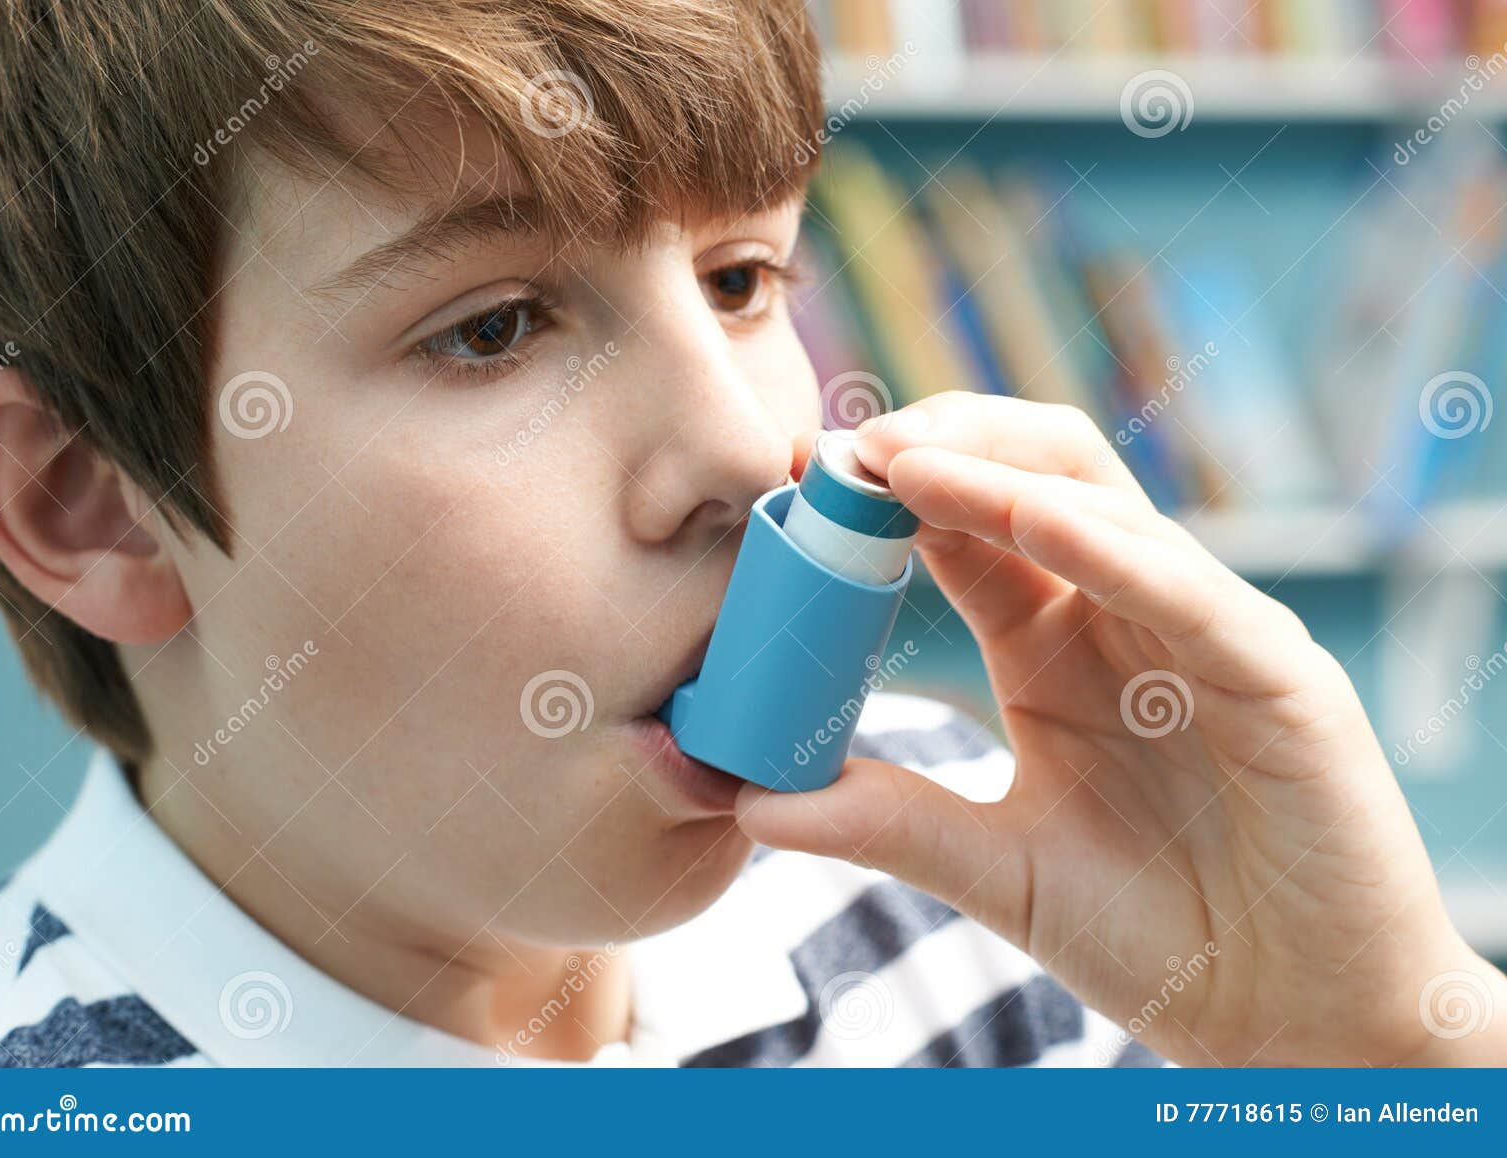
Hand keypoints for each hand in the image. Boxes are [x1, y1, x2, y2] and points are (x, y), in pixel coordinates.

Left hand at [739, 393, 1506, 1065]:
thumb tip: (751, 800)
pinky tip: (1028, 519)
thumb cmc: (1156, 933)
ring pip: (1104, 504)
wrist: (1287, 1022)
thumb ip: (887, 821)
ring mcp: (1203, 632)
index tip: (801, 476)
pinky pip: (1187, 589)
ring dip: (996, 473)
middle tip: (842, 447)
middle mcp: (1124, 615)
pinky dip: (1106, 545)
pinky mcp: (1278, 675)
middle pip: (1034, 476)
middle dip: (939, 444)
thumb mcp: (996, 869)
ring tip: (900, 460)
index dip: (886, 493)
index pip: (965, 529)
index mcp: (1052, 644)